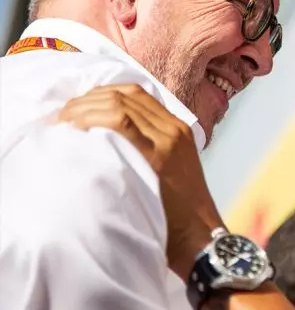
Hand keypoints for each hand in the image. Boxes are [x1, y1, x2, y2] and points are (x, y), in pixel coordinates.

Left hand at [57, 84, 222, 280]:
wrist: (199, 235)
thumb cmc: (179, 211)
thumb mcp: (171, 169)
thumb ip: (149, 148)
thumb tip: (107, 138)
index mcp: (177, 128)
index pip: (136, 93)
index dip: (101, 94)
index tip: (78, 107)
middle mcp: (173, 129)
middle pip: (125, 95)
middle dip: (87, 100)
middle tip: (62, 117)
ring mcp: (167, 141)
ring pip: (120, 105)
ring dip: (85, 109)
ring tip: (63, 124)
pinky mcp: (157, 156)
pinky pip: (121, 124)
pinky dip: (93, 121)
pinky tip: (76, 132)